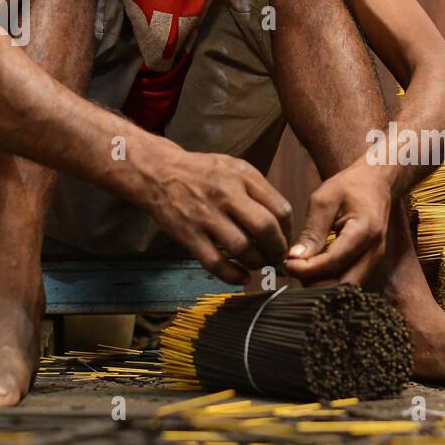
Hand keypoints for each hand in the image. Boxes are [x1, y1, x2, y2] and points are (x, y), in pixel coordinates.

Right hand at [139, 144, 292, 284]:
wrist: (157, 172)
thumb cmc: (201, 172)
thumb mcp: (233, 167)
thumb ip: (258, 189)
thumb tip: (282, 221)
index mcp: (243, 176)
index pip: (280, 209)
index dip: (288, 231)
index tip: (284, 240)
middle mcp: (227, 194)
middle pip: (265, 229)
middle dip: (277, 250)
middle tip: (277, 258)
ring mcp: (206, 215)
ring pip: (243, 249)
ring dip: (257, 263)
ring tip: (259, 265)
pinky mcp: (188, 234)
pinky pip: (216, 262)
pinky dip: (233, 275)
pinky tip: (242, 278)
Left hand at [284, 158, 392, 285]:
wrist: (376, 182)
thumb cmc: (349, 186)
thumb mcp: (324, 200)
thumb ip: (312, 231)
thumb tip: (295, 258)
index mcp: (365, 231)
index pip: (334, 261)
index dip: (307, 269)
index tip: (286, 264)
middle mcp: (374, 251)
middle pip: (343, 283)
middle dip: (314, 282)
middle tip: (292, 268)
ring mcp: (375, 260)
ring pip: (346, 286)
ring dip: (321, 283)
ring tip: (301, 267)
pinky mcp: (369, 263)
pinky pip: (349, 280)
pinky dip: (329, 279)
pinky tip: (314, 267)